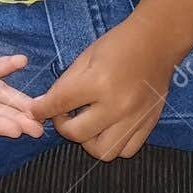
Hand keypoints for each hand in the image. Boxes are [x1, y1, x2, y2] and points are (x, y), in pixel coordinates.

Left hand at [27, 17, 172, 160]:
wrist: (157, 40)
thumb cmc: (118, 44)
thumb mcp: (85, 57)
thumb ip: (65, 84)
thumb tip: (44, 105)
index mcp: (98, 82)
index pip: (60, 104)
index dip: (41, 109)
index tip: (35, 111)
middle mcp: (117, 106)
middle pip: (78, 134)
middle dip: (62, 126)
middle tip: (63, 115)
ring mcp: (135, 118)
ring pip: (103, 151)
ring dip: (88, 142)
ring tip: (86, 126)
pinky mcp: (148, 124)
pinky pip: (126, 150)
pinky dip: (112, 145)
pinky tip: (107, 130)